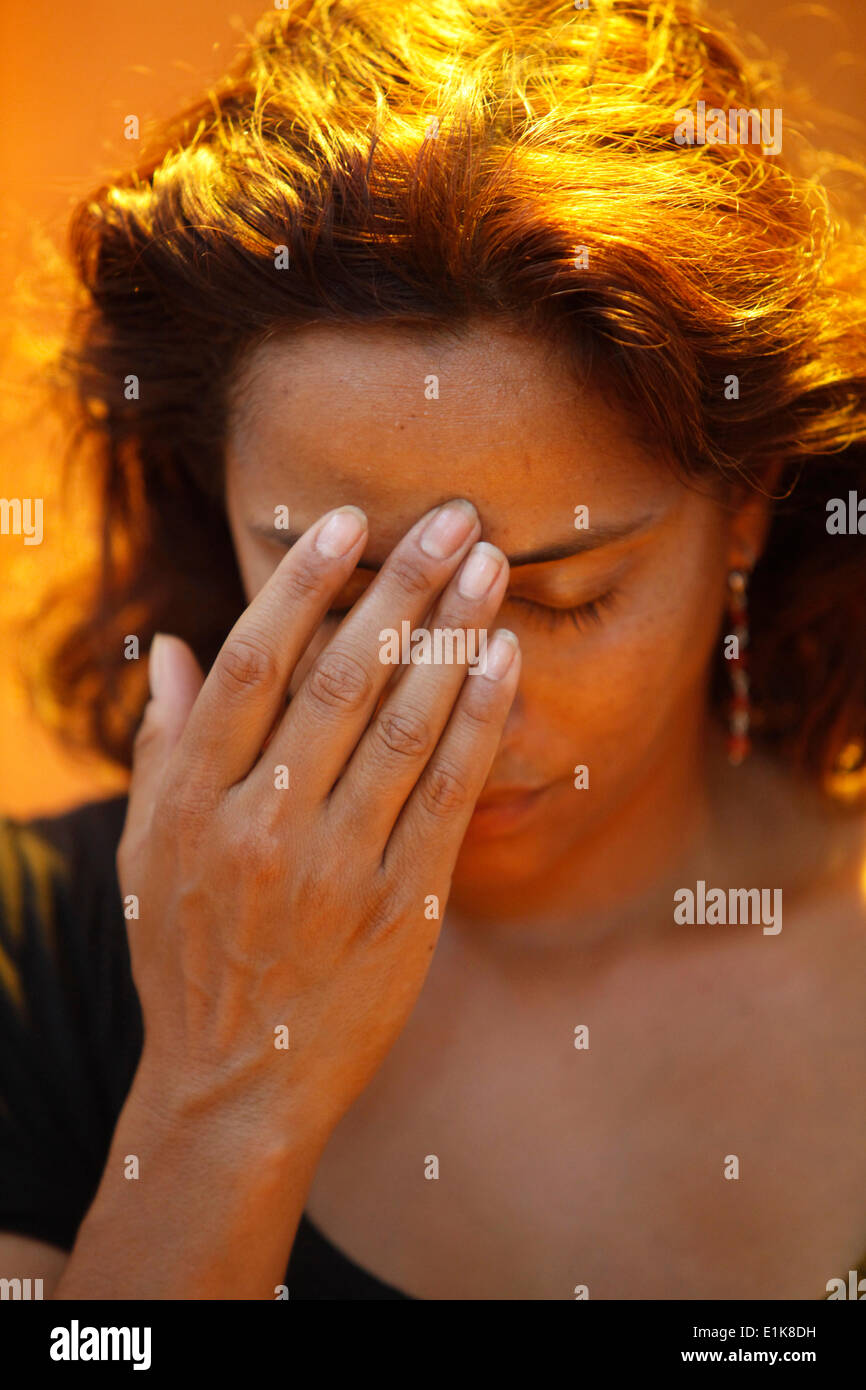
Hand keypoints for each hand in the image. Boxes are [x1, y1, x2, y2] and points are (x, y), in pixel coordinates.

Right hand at [117, 500, 519, 1140]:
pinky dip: (477, 723)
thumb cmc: (186, 956)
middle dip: (402, 586)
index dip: (304, 585)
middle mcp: (266, 825)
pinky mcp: (401, 906)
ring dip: (453, 637)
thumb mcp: (147, 854)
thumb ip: (163, 747)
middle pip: (342, 680)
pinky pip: (448, 797)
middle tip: (454, 517)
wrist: (238, 1083)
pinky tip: (503, 660)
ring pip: (405, 728)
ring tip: (491, 566)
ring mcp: (338, 867)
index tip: (349, 521)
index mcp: (196, 802)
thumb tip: (172, 647)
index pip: (254, 665)